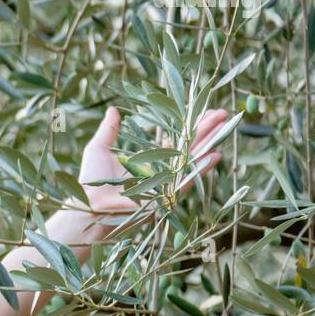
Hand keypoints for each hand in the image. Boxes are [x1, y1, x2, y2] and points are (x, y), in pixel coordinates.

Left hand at [75, 105, 228, 224]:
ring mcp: (166, 184)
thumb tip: (114, 109)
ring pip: (193, 160)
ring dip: (210, 143)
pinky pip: (188, 180)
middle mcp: (161, 172)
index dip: (189, 125)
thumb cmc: (91, 180)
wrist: (88, 206)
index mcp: (149, 161)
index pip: (175, 140)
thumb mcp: (100, 149)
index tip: (203, 109)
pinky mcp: (167, 196)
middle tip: (224, 112)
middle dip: (206, 130)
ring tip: (226, 126)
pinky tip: (216, 154)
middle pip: (189, 147)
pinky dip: (202, 168)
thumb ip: (109, 130)